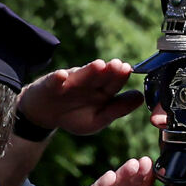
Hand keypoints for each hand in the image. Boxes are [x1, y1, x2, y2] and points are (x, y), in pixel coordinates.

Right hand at [17, 59, 142, 136]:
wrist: (44, 114)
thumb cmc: (74, 116)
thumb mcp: (97, 120)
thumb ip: (117, 110)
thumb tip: (140, 98)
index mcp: (102, 90)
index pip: (114, 83)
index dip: (121, 77)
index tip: (128, 70)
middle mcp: (88, 82)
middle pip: (100, 76)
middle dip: (109, 70)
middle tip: (118, 65)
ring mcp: (70, 82)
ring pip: (80, 76)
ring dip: (89, 70)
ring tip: (99, 66)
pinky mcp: (51, 84)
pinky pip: (54, 81)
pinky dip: (57, 79)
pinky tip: (61, 76)